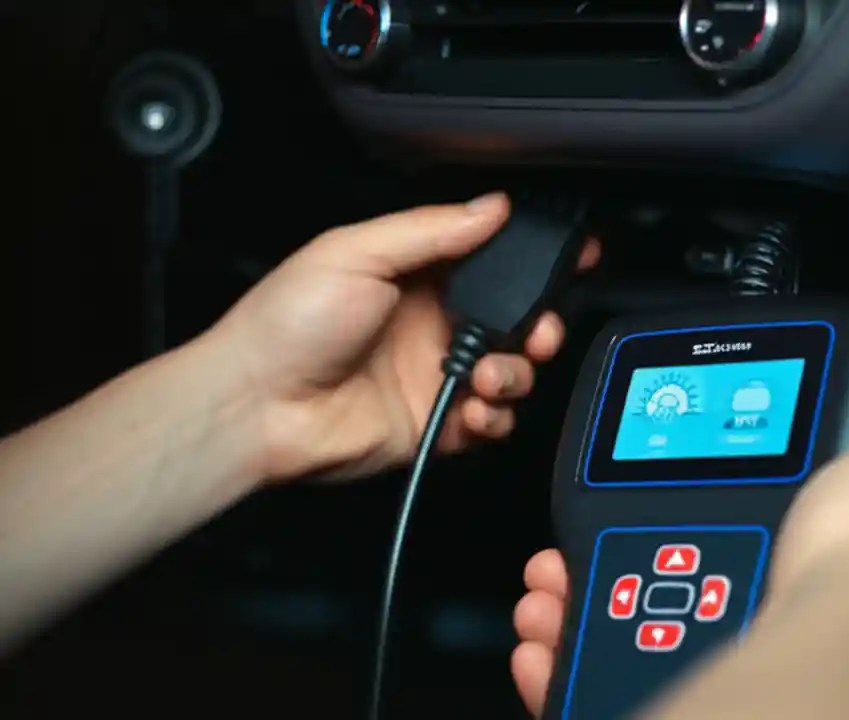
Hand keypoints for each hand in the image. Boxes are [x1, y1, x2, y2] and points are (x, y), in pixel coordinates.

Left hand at [206, 193, 599, 483]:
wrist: (255, 406)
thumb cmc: (285, 323)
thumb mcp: (355, 252)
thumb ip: (431, 229)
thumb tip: (493, 205)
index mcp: (417, 274)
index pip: (493, 260)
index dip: (535, 260)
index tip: (573, 257)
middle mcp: (434, 323)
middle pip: (517, 320)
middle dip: (541, 324)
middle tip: (538, 330)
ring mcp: (437, 374)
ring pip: (513, 372)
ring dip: (517, 373)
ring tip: (489, 375)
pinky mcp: (437, 424)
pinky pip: (492, 422)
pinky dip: (497, 417)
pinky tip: (475, 408)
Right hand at [509, 380, 848, 715]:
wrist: (829, 642)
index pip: (824, 526)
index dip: (767, 506)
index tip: (700, 481)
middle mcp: (825, 620)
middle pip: (724, 570)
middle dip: (655, 551)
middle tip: (602, 530)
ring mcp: (765, 652)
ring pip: (661, 616)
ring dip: (594, 597)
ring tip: (554, 582)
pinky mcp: (714, 683)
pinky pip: (628, 665)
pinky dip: (579, 652)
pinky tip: (550, 634)